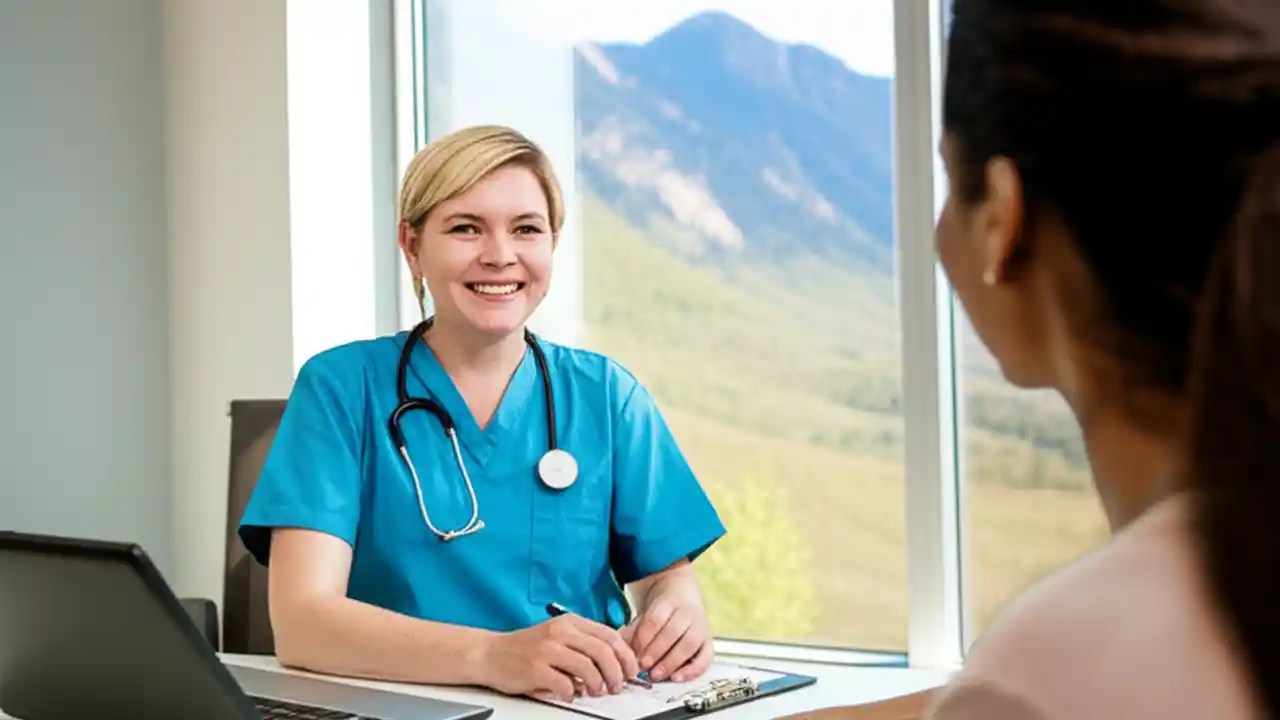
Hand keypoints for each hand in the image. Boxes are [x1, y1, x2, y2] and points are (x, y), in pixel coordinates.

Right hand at [477, 615, 640, 701]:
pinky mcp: (536, 669)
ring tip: (595, 691)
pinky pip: (565, 684)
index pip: (609, 635)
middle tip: (617, 685)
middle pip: (602, 651)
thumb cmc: (527, 648)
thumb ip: (584, 643)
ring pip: (588, 668)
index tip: (630, 670)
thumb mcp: (558, 636)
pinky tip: (570, 694)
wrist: (490, 653)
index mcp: (569, 622)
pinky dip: (573, 693)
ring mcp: (547, 650)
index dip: (625, 655)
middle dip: (616, 672)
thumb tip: (616, 660)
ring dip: (597, 684)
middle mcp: (560, 632)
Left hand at [622, 589, 713, 683]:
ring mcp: (701, 626)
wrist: (682, 593)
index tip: (633, 653)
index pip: (656, 619)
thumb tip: (620, 644)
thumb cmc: (660, 608)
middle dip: (656, 651)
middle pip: (673, 631)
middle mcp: (688, 612)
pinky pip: (706, 657)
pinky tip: (677, 678)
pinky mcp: (708, 641)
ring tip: (655, 675)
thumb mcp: (645, 611)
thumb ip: (634, 629)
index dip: (644, 638)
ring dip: (671, 662)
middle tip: (642, 666)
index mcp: (669, 600)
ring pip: (690, 644)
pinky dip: (693, 670)